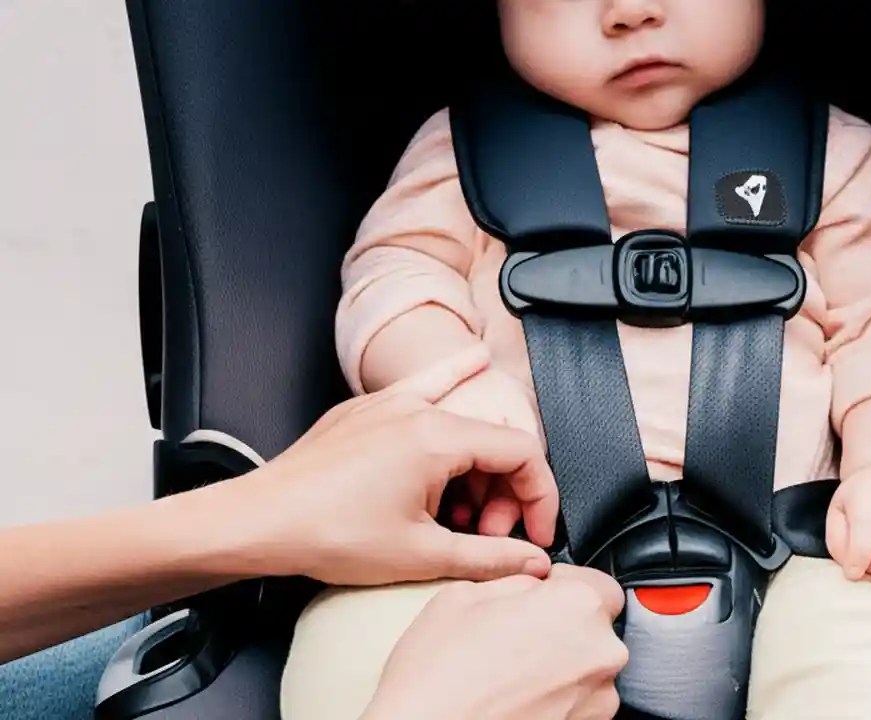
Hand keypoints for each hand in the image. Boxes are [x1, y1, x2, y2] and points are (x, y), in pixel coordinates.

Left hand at [224, 385, 558, 585]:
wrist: (258, 522)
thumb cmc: (326, 533)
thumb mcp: (421, 556)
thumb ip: (489, 557)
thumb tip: (531, 561)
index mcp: (438, 438)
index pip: (522, 453)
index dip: (539, 498)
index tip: (534, 534)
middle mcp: (417, 410)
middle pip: (493, 442)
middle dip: (503, 494)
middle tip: (486, 536)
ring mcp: (388, 405)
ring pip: (461, 424)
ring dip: (476, 470)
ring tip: (457, 514)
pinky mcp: (365, 412)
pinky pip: (423, 387)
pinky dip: (453, 375)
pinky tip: (475, 358)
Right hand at [362, 565, 628, 719]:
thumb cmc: (437, 679)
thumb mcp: (462, 596)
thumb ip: (515, 580)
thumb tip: (533, 582)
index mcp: (575, 606)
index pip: (598, 585)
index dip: (564, 589)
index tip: (541, 599)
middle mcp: (600, 652)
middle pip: (593, 628)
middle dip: (560, 628)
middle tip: (514, 639)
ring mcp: (598, 699)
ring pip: (586, 668)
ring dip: (558, 667)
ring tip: (508, 676)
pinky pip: (579, 703)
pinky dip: (556, 700)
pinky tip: (515, 699)